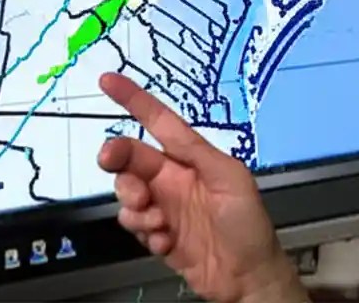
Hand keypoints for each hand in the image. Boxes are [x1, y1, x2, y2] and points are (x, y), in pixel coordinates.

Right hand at [97, 72, 306, 302]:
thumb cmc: (248, 224)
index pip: (159, 121)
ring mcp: (163, 206)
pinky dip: (145, 232)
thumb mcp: (230, 178)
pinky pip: (133, 224)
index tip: (109, 81)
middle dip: (118, 160)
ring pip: (126, 192)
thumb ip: (197, 153)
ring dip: (135, 207)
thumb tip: (168, 133)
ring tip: (159, 223)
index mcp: (192, 158)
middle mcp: (174, 178)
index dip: (134, 99)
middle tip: (120, 170)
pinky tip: (166, 242)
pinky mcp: (156, 233)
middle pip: (131, 158)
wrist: (247, 277)